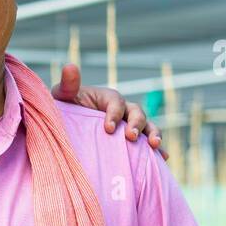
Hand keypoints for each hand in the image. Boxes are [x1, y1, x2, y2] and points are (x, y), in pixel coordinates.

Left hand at [52, 64, 167, 158]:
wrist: (68, 126)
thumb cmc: (65, 109)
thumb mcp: (63, 96)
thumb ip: (68, 84)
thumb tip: (70, 67)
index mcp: (108, 98)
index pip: (116, 103)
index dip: (114, 114)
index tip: (107, 129)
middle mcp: (123, 110)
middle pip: (137, 112)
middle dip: (136, 124)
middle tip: (131, 137)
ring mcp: (129, 125)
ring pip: (147, 126)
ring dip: (154, 134)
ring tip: (154, 146)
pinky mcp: (132, 140)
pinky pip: (147, 144)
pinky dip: (157, 151)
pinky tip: (163, 159)